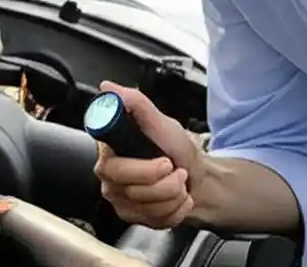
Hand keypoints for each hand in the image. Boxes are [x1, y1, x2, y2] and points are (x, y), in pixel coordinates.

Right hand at [92, 81, 204, 228]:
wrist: (198, 179)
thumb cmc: (177, 149)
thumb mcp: (162, 122)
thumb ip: (136, 103)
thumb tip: (108, 88)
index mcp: (111, 149)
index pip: (110, 165)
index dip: (140, 168)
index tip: (164, 161)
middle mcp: (109, 174)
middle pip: (130, 188)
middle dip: (164, 181)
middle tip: (175, 168)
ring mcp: (118, 197)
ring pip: (145, 205)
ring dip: (174, 194)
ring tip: (178, 182)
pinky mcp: (130, 216)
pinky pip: (154, 219)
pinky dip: (176, 209)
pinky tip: (177, 198)